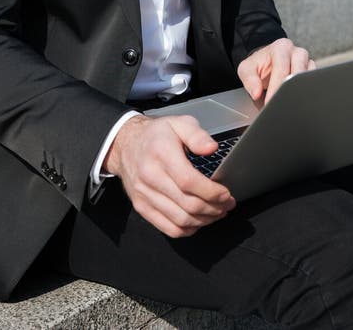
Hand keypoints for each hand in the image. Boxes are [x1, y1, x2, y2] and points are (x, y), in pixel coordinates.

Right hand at [104, 114, 235, 237]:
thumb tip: (212, 148)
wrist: (125, 144)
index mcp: (161, 153)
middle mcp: (150, 176)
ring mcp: (144, 194)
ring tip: (217, 212)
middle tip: (227, 204)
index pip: (189, 181)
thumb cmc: (155, 134)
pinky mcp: (141, 207)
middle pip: (187, 204)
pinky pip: (168, 228)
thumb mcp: (178, 122)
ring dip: (204, 220)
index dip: (211, 192)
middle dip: (214, 208)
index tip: (226, 193)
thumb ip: (197, 134)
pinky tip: (199, 220)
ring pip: (180, 220)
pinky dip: (188, 229)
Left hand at [237, 38, 315, 104]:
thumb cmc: (259, 65)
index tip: (270, 102)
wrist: (268, 62)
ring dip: (299, 92)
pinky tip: (296, 101)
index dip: (276, 87)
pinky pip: (313, 83)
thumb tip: (256, 93)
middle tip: (280, 106)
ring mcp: (307, 62)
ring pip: (308, 79)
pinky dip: (305, 93)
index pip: (281, 69)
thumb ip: (249, 79)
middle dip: (289, 91)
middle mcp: (297, 52)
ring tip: (288, 104)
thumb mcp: (247, 68)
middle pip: (298, 73)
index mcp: (281, 47)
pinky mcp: (312, 72)